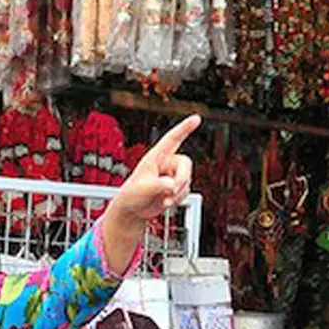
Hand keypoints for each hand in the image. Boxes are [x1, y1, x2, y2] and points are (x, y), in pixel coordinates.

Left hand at [102, 114, 200, 231]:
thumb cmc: (132, 195)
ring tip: (162, 200)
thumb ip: (159, 185)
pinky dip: (177, 199)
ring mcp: (172, 175)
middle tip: (172, 190)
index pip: (172, 139)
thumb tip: (173, 185)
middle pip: (186, 164)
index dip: (185, 128)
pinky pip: (186, 191)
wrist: (133, 210)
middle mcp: (166, 163)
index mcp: (156, 157)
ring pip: (187, 180)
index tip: (196, 118)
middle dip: (182, 179)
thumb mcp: (143, 188)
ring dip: (177, 193)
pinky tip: (165, 202)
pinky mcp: (176, 187)